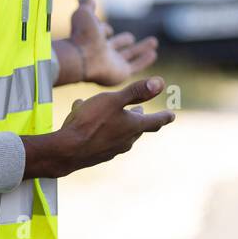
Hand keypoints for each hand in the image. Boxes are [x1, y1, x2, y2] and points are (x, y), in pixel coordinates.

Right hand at [60, 77, 175, 172]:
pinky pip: (102, 138)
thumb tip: (161, 83)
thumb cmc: (90, 122)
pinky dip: (98, 128)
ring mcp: (112, 150)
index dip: (164, 116)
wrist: (66, 151)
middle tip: (140, 111)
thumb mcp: (113, 100)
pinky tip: (82, 118)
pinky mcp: (98, 155)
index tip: (171, 115)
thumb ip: (136, 91)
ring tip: (107, 111)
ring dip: (116, 122)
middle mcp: (126, 141)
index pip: (156, 121)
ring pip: (119, 133)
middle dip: (139, 119)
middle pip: (137, 128)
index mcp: (134, 127)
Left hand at [68, 0, 158, 85]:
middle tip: (131, 37)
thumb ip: (86, 3)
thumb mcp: (84, 13)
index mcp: (92, 39)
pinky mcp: (121, 72)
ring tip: (154, 42)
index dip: (105, 29)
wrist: (82, 58)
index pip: (102, 33)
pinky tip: (153, 54)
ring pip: (129, 55)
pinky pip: (136, 66)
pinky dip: (145, 61)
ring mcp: (112, 63)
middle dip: (124, 40)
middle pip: (116, 45)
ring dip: (141, 49)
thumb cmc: (82, 35)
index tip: (106, 30)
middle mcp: (102, 52)